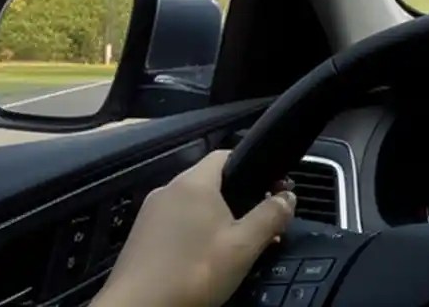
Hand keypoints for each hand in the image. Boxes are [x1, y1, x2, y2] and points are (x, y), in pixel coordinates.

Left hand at [91, 150, 295, 306]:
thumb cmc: (192, 274)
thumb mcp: (244, 246)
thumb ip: (271, 216)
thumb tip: (288, 197)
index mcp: (194, 183)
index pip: (226, 154)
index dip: (254, 166)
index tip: (274, 187)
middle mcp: (168, 190)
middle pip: (212, 182)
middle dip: (240, 200)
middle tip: (261, 225)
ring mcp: (150, 214)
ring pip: (194, 206)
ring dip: (218, 219)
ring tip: (237, 247)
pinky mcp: (140, 237)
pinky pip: (177, 224)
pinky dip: (196, 234)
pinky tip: (205, 259)